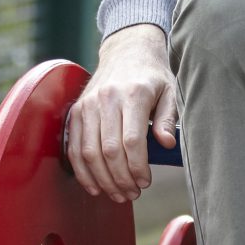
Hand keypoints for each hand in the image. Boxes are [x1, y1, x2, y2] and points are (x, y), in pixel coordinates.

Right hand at [67, 24, 176, 202]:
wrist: (127, 50)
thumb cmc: (152, 76)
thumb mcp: (170, 92)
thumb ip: (169, 118)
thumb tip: (166, 144)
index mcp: (133, 94)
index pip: (132, 141)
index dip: (138, 168)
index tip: (146, 181)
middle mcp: (107, 99)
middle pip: (109, 151)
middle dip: (121, 179)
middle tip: (133, 193)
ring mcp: (88, 105)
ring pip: (89, 152)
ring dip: (103, 180)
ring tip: (118, 194)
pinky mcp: (76, 112)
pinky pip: (74, 147)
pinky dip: (82, 171)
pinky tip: (95, 186)